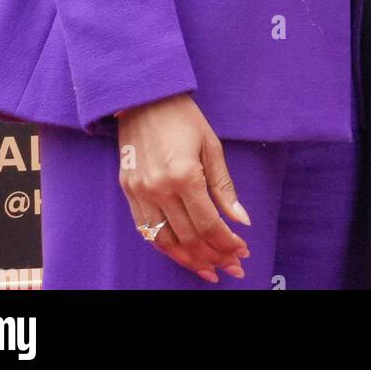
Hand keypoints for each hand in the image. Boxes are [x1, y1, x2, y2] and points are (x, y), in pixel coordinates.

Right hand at [117, 93, 250, 282]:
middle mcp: (160, 189)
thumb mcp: (211, 146)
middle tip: (234, 267)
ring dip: (191, 260)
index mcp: (185, 175)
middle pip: (190, 237)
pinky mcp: (128, 192)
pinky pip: (147, 231)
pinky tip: (183, 254)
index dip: (227, 243)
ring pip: (166, 242)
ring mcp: (141, 193)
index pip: (209, 224)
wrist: (144, 99)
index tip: (242, 252)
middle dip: (215, 256)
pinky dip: (166, 248)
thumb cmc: (183, 118)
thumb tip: (242, 220)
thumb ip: (224, 187)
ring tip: (211, 270)